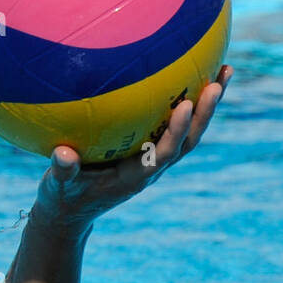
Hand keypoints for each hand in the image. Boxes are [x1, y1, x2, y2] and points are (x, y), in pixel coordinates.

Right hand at [28, 64, 233, 235]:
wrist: (70, 212)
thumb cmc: (63, 199)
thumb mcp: (57, 187)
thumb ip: (62, 172)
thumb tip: (62, 155)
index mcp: (135, 176)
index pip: (162, 153)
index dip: (176, 132)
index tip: (185, 105)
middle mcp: (151, 167)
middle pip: (188, 141)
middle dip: (205, 113)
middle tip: (219, 81)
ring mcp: (153, 159)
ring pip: (188, 132)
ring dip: (207, 105)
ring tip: (225, 69)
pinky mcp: (149, 150)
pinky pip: (173, 124)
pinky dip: (188, 102)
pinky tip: (190, 71)